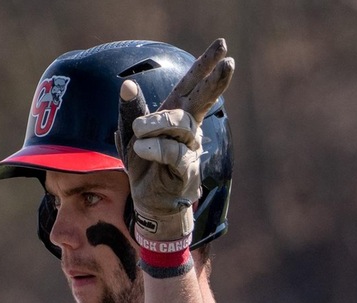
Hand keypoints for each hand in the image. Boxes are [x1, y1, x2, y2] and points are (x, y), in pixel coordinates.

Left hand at [118, 39, 233, 243]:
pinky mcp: (187, 169)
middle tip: (229, 63)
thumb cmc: (144, 166)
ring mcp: (191, 148)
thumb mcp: (130, 135)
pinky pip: (173, 151)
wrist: (148, 202)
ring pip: (180, 124)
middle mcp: (188, 128)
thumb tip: (127, 85)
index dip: (206, 65)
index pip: (192, 85)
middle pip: (202, 99)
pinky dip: (155, 148)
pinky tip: (142, 149)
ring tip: (139, 132)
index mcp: (176, 114)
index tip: (223, 45)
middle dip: (215, 81)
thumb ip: (130, 110)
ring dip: (156, 124)